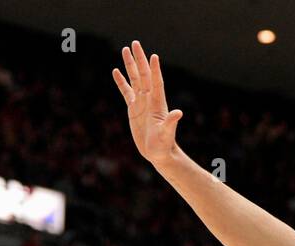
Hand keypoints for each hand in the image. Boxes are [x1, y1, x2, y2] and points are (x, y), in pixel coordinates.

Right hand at [112, 40, 183, 168]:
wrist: (158, 153)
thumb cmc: (164, 145)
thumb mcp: (167, 134)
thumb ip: (171, 123)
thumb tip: (178, 113)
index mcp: (157, 103)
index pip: (156, 82)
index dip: (155, 69)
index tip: (153, 56)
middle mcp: (149, 99)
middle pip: (143, 75)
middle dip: (139, 59)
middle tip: (135, 43)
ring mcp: (141, 103)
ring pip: (134, 79)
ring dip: (130, 65)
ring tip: (125, 50)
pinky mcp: (133, 109)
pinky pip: (126, 91)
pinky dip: (121, 81)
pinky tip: (116, 71)